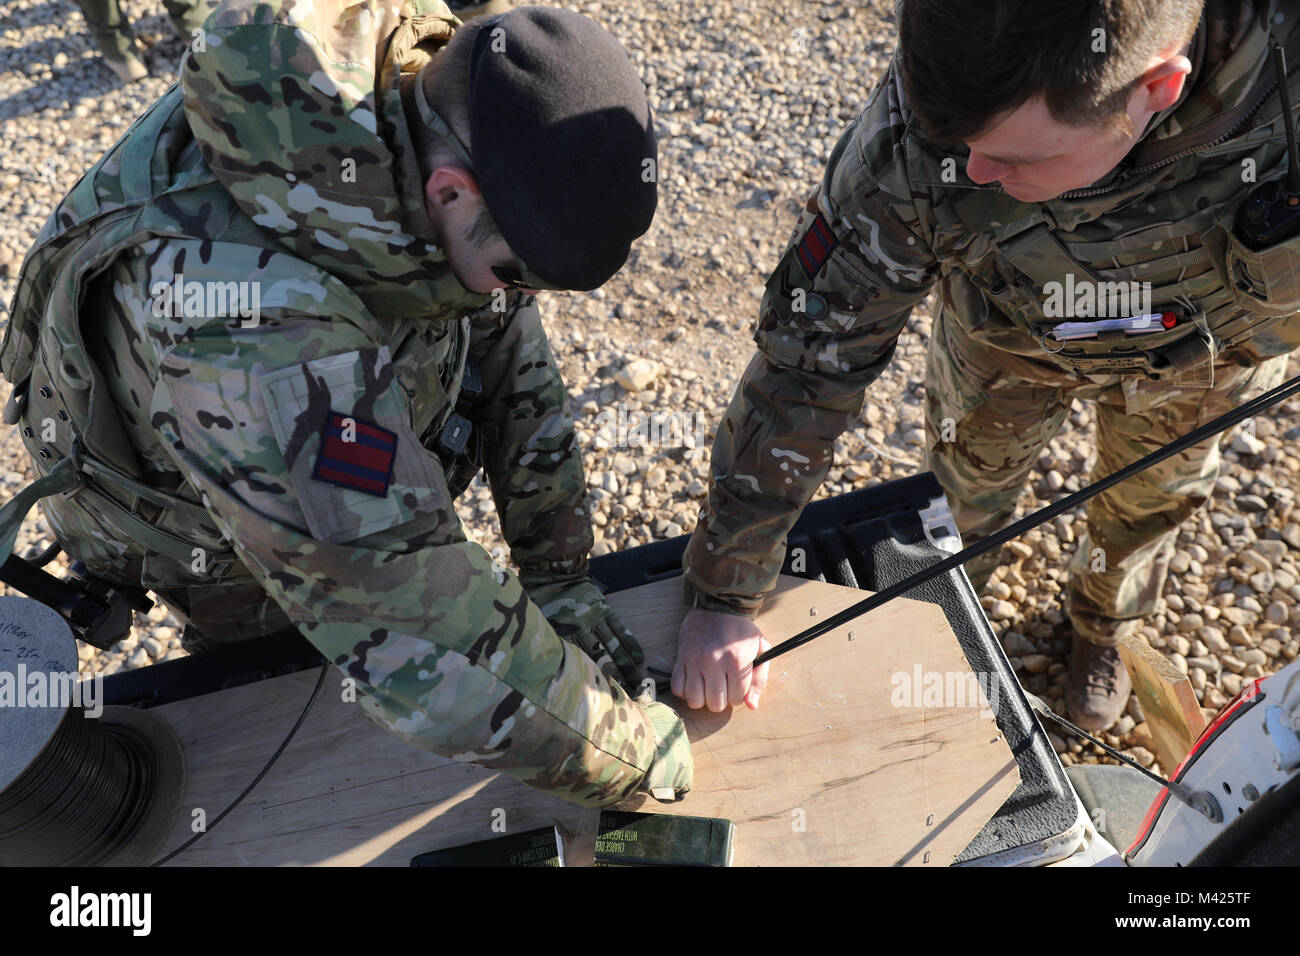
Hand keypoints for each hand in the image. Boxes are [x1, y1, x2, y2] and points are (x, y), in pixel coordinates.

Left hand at [524, 575, 644, 690]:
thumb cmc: (538, 599)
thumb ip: (541, 642)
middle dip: (612, 678)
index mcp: (561, 634)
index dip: (588, 680)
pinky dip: (629, 642)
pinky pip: (619, 627)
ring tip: (637, 682)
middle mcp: (580, 629)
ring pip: (612, 645)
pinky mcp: (603, 609)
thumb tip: (539, 667)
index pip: (577, 662)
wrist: (551, 572)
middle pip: (598, 658)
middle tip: (625, 697)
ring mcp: (594, 619)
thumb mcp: (534, 623)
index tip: (597, 697)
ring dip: (625, 664)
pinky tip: (639, 657)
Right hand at [671, 608, 770, 711]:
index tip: (736, 684)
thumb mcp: (760, 649)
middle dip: (721, 699)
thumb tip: (751, 706)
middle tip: (722, 685)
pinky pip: (677, 688)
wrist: (718, 604)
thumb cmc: (741, 628)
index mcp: (737, 661)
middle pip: (716, 704)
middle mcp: (715, 663)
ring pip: (695, 700)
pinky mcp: (681, 658)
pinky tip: (693, 682)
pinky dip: (685, 691)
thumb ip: (759, 679)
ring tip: (707, 687)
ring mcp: (695, 662)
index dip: (738, 695)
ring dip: (702, 698)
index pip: (737, 699)